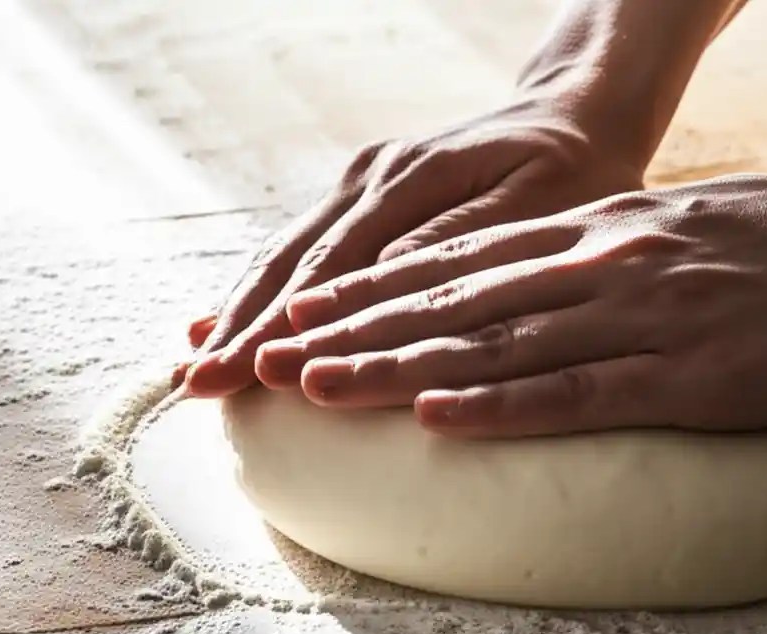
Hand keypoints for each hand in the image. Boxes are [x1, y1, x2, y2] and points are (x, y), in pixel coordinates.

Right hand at [182, 98, 644, 396]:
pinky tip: (231, 322)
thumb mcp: (537, 199)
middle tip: (196, 387)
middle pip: (295, 260)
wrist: (571, 113)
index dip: (286, 324)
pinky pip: (305, 246)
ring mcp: (366, 182)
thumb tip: (383, 279)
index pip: (335, 265)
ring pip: (288, 252)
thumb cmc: (571, 166)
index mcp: (414, 179)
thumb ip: (461, 236)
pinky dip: (266, 288)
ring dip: (242, 310)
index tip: (247, 375)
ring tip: (195, 365)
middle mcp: (375, 176)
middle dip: (244, 326)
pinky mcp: (369, 194)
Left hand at [253, 173, 766, 436]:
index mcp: (628, 224)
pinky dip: (498, 407)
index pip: (484, 254)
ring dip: (399, 367)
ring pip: (500, 343)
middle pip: (466, 294)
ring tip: (315, 383)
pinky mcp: (699, 373)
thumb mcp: (727, 222)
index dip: (395, 281)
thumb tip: (610, 265)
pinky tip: (432, 417)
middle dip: (363, 322)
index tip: (327, 301)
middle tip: (280, 346)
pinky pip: (578, 393)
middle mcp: (622, 257)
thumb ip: (656, 246)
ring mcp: (656, 313)